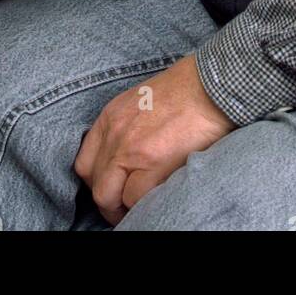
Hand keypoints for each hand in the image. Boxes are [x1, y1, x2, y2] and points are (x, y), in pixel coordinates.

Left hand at [73, 54, 233, 224]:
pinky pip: (135, 199)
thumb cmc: (184, 92)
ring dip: (124, 208)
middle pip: (95, 184)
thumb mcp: (141, 102)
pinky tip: (157, 198)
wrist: (210, 86)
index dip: (98, 182)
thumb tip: (124, 159)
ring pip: (108, 197)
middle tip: (127, 206)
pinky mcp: (152, 163)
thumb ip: (126, 128)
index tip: (114, 189)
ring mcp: (130, 150)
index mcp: (110, 117)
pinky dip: (143, 205)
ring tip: (141, 207)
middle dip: (109, 202)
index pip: (84, 163)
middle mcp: (114, 134)